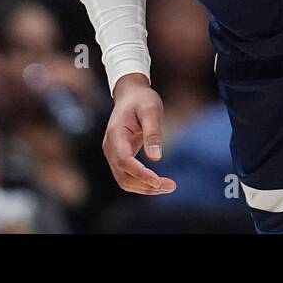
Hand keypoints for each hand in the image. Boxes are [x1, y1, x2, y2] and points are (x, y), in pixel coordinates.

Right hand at [103, 73, 175, 194]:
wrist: (131, 94)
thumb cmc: (142, 99)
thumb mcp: (151, 110)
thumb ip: (152, 133)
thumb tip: (156, 158)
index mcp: (115, 134)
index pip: (124, 161)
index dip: (140, 174)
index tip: (158, 181)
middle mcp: (110, 147)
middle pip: (123, 176)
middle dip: (146, 186)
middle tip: (172, 186)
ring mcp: (113, 154)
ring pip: (125, 180)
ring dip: (145, 188)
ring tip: (169, 186)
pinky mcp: (120, 157)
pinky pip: (128, 176)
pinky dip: (143, 183)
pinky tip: (159, 183)